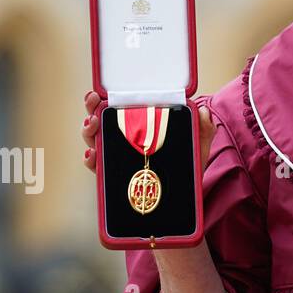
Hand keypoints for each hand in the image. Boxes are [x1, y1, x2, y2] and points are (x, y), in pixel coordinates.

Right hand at [80, 93, 216, 174]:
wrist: (184, 198)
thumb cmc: (187, 168)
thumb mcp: (197, 147)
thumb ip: (202, 129)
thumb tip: (203, 111)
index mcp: (140, 126)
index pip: (118, 107)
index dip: (104, 98)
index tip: (99, 93)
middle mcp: (124, 139)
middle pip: (101, 120)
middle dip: (91, 109)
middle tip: (93, 104)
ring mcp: (118, 157)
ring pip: (95, 140)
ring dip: (88, 131)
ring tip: (92, 125)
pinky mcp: (114, 177)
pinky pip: (98, 167)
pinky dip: (91, 160)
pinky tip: (92, 156)